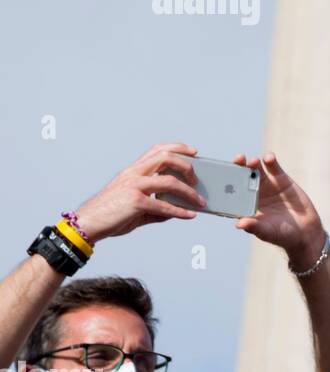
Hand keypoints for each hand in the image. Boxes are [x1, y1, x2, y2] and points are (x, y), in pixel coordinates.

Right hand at [75, 143, 204, 242]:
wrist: (87, 224)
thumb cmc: (109, 213)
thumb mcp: (134, 203)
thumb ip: (156, 204)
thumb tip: (178, 210)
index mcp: (132, 170)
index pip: (157, 150)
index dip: (177, 148)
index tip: (193, 152)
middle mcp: (133, 174)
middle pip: (166, 158)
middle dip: (187, 166)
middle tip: (197, 180)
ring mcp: (134, 187)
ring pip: (169, 182)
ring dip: (189, 192)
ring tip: (199, 201)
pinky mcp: (135, 203)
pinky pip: (164, 206)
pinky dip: (180, 211)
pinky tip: (189, 215)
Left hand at [232, 153, 324, 271]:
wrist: (306, 231)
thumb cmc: (282, 235)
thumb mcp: (267, 232)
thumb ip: (254, 227)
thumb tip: (239, 224)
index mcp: (245, 206)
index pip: (233, 192)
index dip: (227, 183)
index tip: (224, 177)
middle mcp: (254, 193)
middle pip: (242, 177)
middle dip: (239, 167)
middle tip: (238, 160)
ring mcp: (267, 185)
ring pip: (256, 170)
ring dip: (253, 163)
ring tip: (253, 161)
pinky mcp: (281, 179)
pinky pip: (273, 167)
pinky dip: (270, 161)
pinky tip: (269, 157)